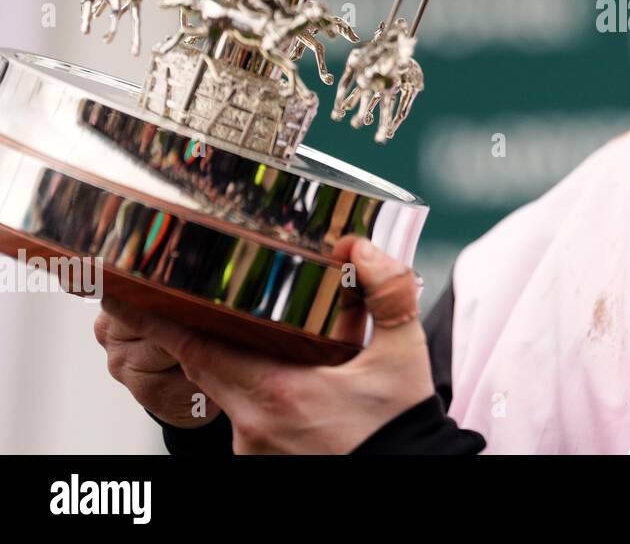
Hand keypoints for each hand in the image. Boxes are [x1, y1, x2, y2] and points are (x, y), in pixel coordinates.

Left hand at [96, 235, 432, 452]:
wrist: (407, 475)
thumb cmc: (400, 427)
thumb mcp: (404, 353)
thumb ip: (388, 292)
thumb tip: (361, 248)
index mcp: (276, 392)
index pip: (195, 346)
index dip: (159, 316)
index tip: (129, 290)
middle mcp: (251, 425)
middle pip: (205, 362)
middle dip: (200, 326)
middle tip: (200, 292)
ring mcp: (251, 449)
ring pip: (227, 388)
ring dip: (238, 360)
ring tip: (273, 337)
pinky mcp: (259, 461)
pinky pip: (245, 414)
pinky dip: (257, 389)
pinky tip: (290, 378)